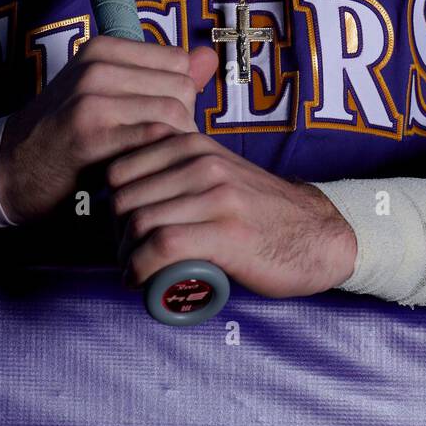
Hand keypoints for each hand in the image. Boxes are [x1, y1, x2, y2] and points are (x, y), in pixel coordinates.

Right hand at [0, 36, 218, 222]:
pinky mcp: (90, 134)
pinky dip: (157, 160)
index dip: (178, 96)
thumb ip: (162, 74)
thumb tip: (209, 56)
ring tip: (147, 162)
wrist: (8, 171)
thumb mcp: (110, 93)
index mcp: (103, 48)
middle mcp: (97, 65)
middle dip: (180, 123)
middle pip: (182, 88)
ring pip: (173, 114)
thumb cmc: (66, 134)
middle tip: (152, 148)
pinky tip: (141, 173)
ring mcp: (92, 97)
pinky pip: (153, 139)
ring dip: (170, 147)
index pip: (179, 63)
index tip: (154, 121)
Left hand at [107, 133, 357, 297]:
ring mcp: (216, 195)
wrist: (316, 233)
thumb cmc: (258, 211)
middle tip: (125, 258)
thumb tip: (119, 194)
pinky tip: (142, 281)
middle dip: (114, 236)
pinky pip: (163, 246)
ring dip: (126, 258)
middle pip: (124, 199)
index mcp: (192, 143)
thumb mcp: (214, 173)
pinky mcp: (227, 231)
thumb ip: (175, 172)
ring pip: (140, 222)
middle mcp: (201, 162)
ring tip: (135, 272)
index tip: (118, 231)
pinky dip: (142, 269)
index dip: (108, 206)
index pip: (119, 169)